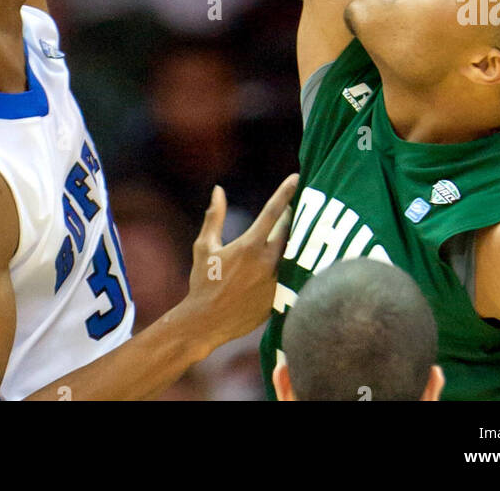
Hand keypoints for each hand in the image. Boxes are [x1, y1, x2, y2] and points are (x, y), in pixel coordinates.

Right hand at [179, 173, 297, 356]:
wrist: (206, 322)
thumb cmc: (202, 282)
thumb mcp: (204, 246)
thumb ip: (214, 216)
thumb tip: (218, 189)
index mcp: (249, 246)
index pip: (273, 212)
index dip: (286, 192)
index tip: (296, 178)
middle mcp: (267, 262)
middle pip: (288, 231)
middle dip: (290, 218)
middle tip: (290, 209)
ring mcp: (276, 282)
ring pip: (291, 253)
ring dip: (292, 241)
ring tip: (293, 232)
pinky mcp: (279, 298)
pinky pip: (289, 276)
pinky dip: (289, 265)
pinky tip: (289, 261)